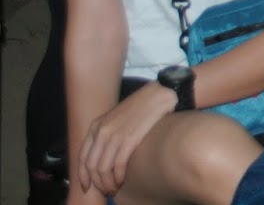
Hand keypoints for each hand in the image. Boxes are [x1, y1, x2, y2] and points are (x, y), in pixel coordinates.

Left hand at [77, 82, 174, 196]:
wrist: (160, 94)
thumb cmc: (142, 107)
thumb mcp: (117, 118)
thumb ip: (107, 134)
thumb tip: (104, 156)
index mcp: (96, 126)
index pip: (82, 157)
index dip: (83, 176)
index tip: (87, 187)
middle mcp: (101, 131)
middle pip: (91, 166)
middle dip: (97, 183)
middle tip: (105, 190)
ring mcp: (114, 135)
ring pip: (103, 169)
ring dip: (107, 183)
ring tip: (114, 188)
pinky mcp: (129, 139)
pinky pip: (117, 165)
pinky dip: (118, 177)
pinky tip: (122, 181)